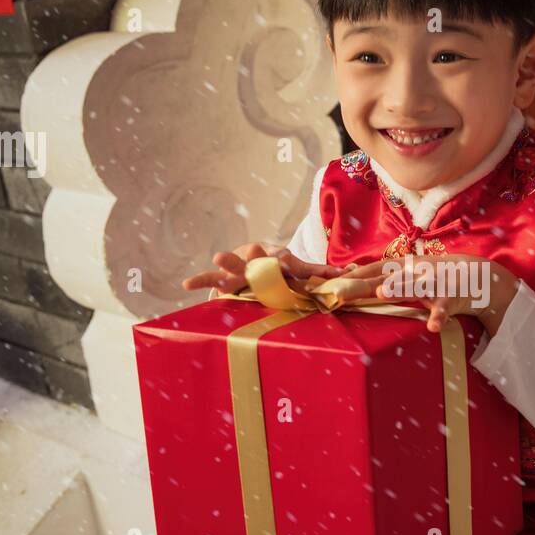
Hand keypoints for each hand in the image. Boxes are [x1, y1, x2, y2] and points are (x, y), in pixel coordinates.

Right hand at [180, 244, 349, 294]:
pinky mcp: (225, 278)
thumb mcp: (300, 269)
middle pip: (258, 258)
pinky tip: (185, 286)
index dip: (286, 262)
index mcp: (278, 259)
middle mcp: (258, 261)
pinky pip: (211, 280)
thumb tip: (350, 272)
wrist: (256, 259)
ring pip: (232, 268)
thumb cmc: (281, 268)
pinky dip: (199, 282)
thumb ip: (320, 272)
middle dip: (256, 255)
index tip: (286, 261)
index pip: (284, 260)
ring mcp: (240, 269)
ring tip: (216, 258)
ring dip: (225, 264)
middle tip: (255, 249)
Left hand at [332, 254, 518, 334]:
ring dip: (399, 288)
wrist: (480, 277)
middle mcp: (417, 272)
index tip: (329, 282)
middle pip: (386, 277)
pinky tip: (433, 327)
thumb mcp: (412, 274)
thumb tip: (353, 276)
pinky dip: (439, 317)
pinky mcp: (451, 298)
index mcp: (405, 267)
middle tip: (341, 290)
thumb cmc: (440, 279)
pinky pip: (444, 309)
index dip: (353, 274)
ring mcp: (434, 284)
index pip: (373, 269)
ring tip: (382, 293)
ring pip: (414, 286)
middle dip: (363, 283)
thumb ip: (387, 277)